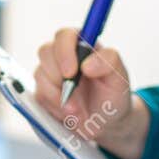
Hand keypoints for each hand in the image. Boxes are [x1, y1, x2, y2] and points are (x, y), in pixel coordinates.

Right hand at [34, 30, 145, 158]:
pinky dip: (55, 107)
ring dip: (58, 96)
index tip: (71, 72)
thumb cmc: (113, 95)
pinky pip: (39, 95)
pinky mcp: (42, 91)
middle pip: (45, 52)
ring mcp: (50, 73)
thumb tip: (87, 64)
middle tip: (73, 94)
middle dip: (58, 76)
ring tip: (78, 110)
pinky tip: (70, 113)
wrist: (106, 122)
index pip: (64, 36)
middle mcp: (63, 55)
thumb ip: (109, 61)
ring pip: (40, 75)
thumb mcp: (120, 77)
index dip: (64, 52)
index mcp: (81, 45)